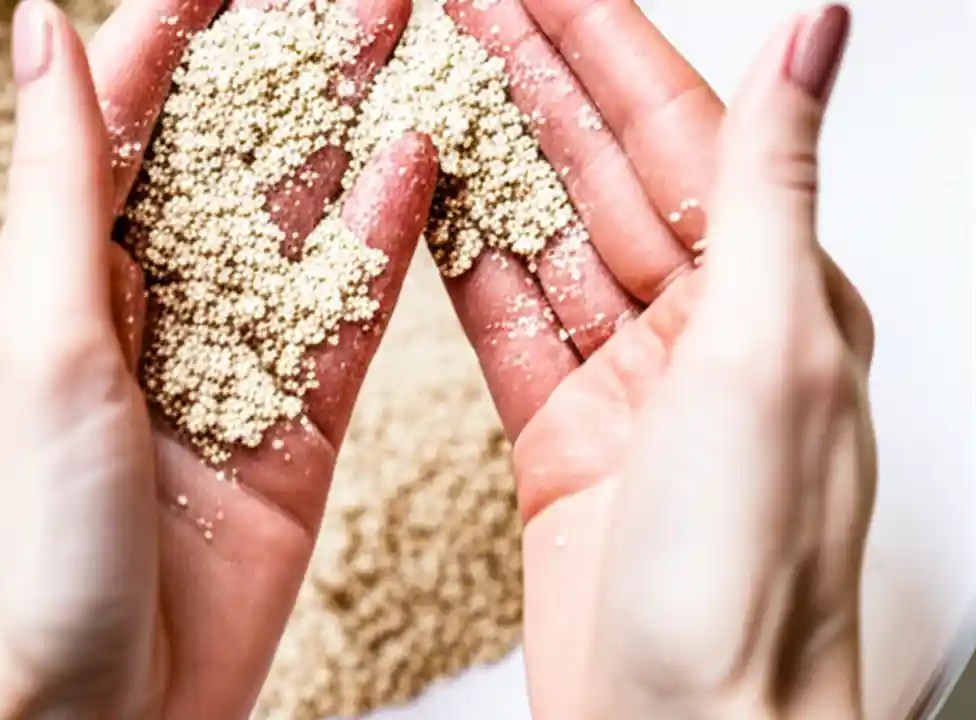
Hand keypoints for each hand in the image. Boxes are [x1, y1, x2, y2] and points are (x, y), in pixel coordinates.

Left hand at [0, 0, 435, 717]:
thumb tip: (46, 30)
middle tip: (368, 0)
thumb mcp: (37, 334)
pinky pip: (348, 316)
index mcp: (60, 273)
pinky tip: (422, 165)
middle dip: (292, 71)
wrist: (83, 710)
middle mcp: (148, 306)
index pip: (123, 115)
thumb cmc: (26, 536)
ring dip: (353, 136)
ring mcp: (229, 362)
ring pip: (301, 225)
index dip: (179, 32)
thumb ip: (62, 182)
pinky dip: (385, 242)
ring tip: (412, 46)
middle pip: (229, 158)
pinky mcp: (294, 426)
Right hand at [438, 1, 873, 716]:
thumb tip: (818, 37)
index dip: (600, 45)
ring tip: (430, 74)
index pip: (676, 132)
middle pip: (599, 174)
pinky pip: (503, 326)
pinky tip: (423, 198)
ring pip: (542, 240)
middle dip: (530, 81)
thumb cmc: (743, 578)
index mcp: (774, 298)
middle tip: (460, 9)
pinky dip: (459, 261)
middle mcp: (701, 334)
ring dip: (487, 156)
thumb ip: (769, 187)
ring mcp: (622, 388)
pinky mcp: (555, 442)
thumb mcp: (770, 351)